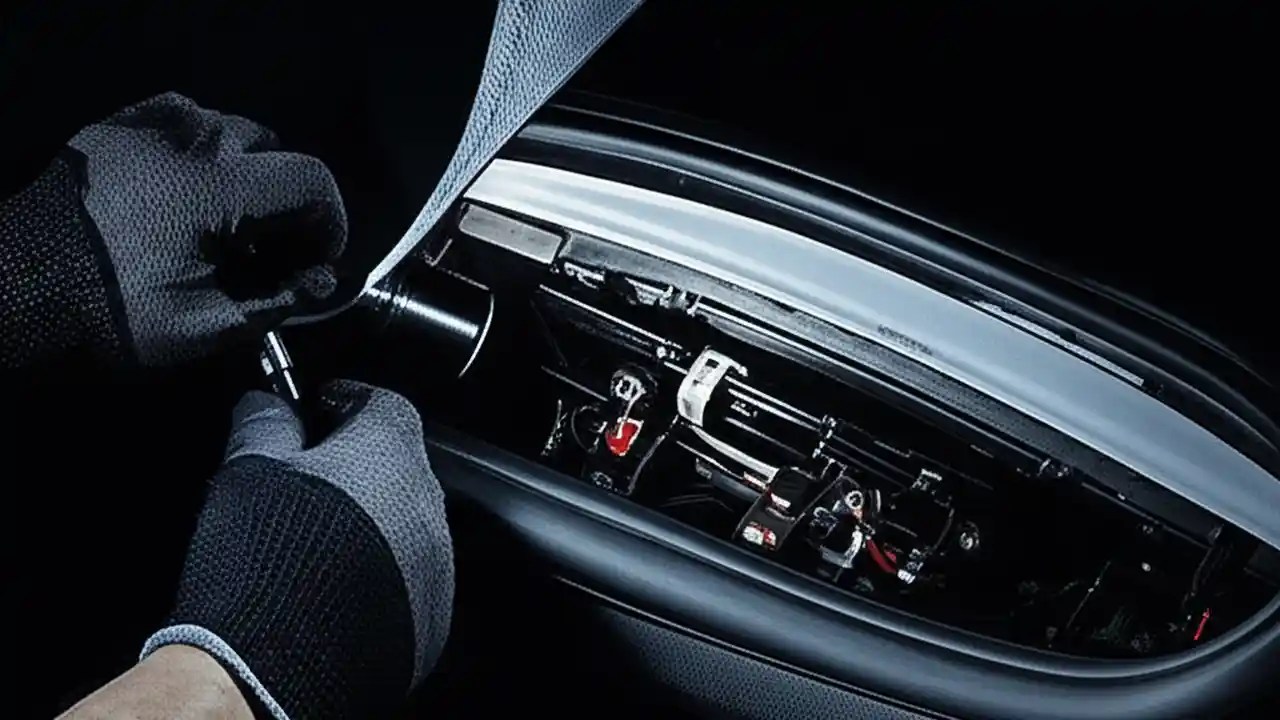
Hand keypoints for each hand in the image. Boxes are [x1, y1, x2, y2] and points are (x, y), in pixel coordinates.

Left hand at [0, 92, 344, 368]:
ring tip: (222, 218)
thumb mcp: (205, 323)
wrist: (25, 280)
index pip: (312, 180)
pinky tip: (185, 184)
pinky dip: (201, 148)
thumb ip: (277, 299)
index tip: (318, 258)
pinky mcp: (123, 122)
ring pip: (232, 131)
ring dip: (245, 172)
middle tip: (266, 249)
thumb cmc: (117, 306)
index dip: (330, 221)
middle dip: (285, 200)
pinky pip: (186, 118)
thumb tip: (324, 281)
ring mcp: (156, 122)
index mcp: (222, 186)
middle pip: (277, 153)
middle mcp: (197, 137)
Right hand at [142, 381, 452, 719]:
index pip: (384, 403)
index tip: (319, 410)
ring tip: (315, 544)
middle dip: (357, 468)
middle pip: (398, 465)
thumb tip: (266, 402)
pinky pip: (412, 581)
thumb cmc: (262, 560)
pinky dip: (382, 576)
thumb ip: (263, 422)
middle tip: (308, 482)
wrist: (271, 665)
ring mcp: (437, 564)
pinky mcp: (433, 616)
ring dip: (373, 523)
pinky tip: (334, 588)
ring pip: (408, 525)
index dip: (347, 401)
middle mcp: (427, 503)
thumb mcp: (247, 470)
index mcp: (388, 452)